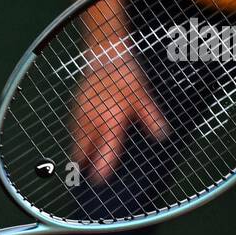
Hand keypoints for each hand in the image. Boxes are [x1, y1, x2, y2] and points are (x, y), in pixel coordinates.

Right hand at [71, 38, 168, 181]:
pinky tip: (77, 138)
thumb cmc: (125, 76)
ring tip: (77, 162)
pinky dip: (75, 136)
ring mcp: (82, 113)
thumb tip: (161, 136)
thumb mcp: (144, 97)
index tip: (99, 180)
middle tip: (81, 175)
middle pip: (84, 148)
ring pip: (77, 138)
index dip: (102, 167)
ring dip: (78, 150)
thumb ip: (151, 119)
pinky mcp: (77, 105)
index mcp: (110, 121)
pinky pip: (74, 126)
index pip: (105, 150)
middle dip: (83, 163)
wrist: (106, 54)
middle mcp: (93, 121)